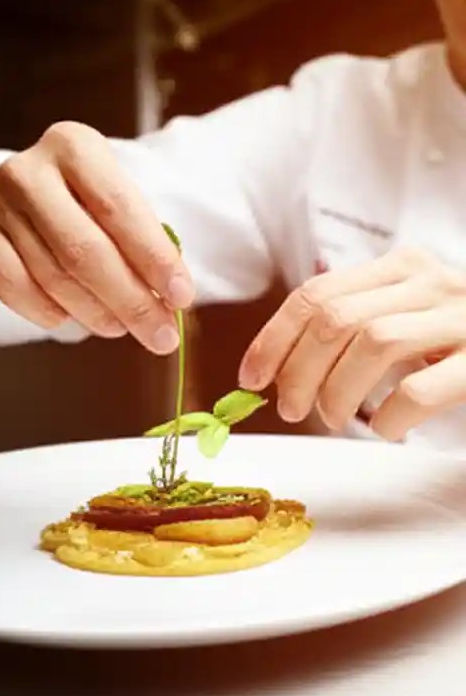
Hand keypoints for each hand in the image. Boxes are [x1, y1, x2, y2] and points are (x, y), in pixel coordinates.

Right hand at [0, 121, 193, 353]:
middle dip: (129, 299)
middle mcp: (28, 170)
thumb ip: (136, 238)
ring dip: (93, 312)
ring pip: (51, 276)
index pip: (120, 208)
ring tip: (118, 327)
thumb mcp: (106, 199)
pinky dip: (46, 312)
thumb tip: (168, 300)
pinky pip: (13, 287)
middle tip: (159, 335)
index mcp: (74, 146)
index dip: (154, 258)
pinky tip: (67, 319)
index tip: (182, 298)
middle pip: (84, 249)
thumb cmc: (70, 202)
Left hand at [238, 247, 465, 439]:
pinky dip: (388, 414)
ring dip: (336, 390)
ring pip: (372, 343)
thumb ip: (353, 326)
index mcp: (403, 268)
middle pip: (335, 320)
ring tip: (331, 419)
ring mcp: (464, 318)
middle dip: (297, 371)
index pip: (316, 295)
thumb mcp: (407, 315)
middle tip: (291, 409)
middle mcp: (433, 283)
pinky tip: (383, 428)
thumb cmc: (461, 339)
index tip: (250, 378)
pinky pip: (421, 387)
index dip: (272, 339)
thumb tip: (274, 368)